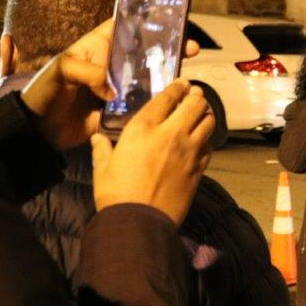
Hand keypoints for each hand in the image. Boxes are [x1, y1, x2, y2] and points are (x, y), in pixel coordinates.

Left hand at [20, 20, 199, 151]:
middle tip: (190, 48)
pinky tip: (175, 100)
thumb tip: (114, 91)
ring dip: (169, 76)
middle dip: (169, 48)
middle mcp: (112, 65)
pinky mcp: (121, 110)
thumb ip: (88, 72)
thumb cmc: (44, 92)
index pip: (124, 26)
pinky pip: (143, 105)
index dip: (145, 20)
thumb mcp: (61, 70)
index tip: (170, 18)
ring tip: (188, 75)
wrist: (39, 129)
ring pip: (149, 78)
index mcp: (98, 47)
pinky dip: (158, 103)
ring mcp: (119, 88)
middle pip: (146, 52)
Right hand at [91, 79, 213, 224]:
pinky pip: (209, 146)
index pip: (167, 98)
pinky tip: (201, 141)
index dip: (177, 87)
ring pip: (208, 122)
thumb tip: (96, 139)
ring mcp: (189, 151)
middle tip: (195, 95)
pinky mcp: (199, 168)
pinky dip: (207, 139)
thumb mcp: (102, 167)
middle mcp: (170, 134)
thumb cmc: (116, 192)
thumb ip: (101, 148)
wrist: (139, 221)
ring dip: (206, 115)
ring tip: (201, 114)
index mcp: (144, 128)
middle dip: (197, 96)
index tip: (182, 83)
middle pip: (195, 104)